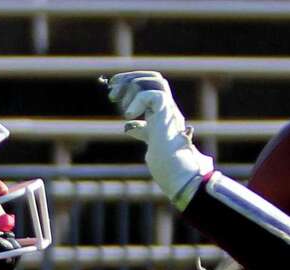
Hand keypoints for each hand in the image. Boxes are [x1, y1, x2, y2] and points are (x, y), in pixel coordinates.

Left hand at [105, 71, 213, 208]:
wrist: (177, 173)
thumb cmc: (167, 164)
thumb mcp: (150, 142)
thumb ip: (142, 131)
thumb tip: (128, 128)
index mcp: (165, 112)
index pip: (153, 84)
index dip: (133, 80)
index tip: (114, 87)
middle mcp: (170, 108)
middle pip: (155, 78)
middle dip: (132, 78)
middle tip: (112, 89)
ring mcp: (170, 110)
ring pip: (155, 81)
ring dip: (132, 88)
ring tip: (119, 105)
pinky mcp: (168, 114)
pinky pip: (151, 95)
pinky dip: (136, 102)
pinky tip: (129, 117)